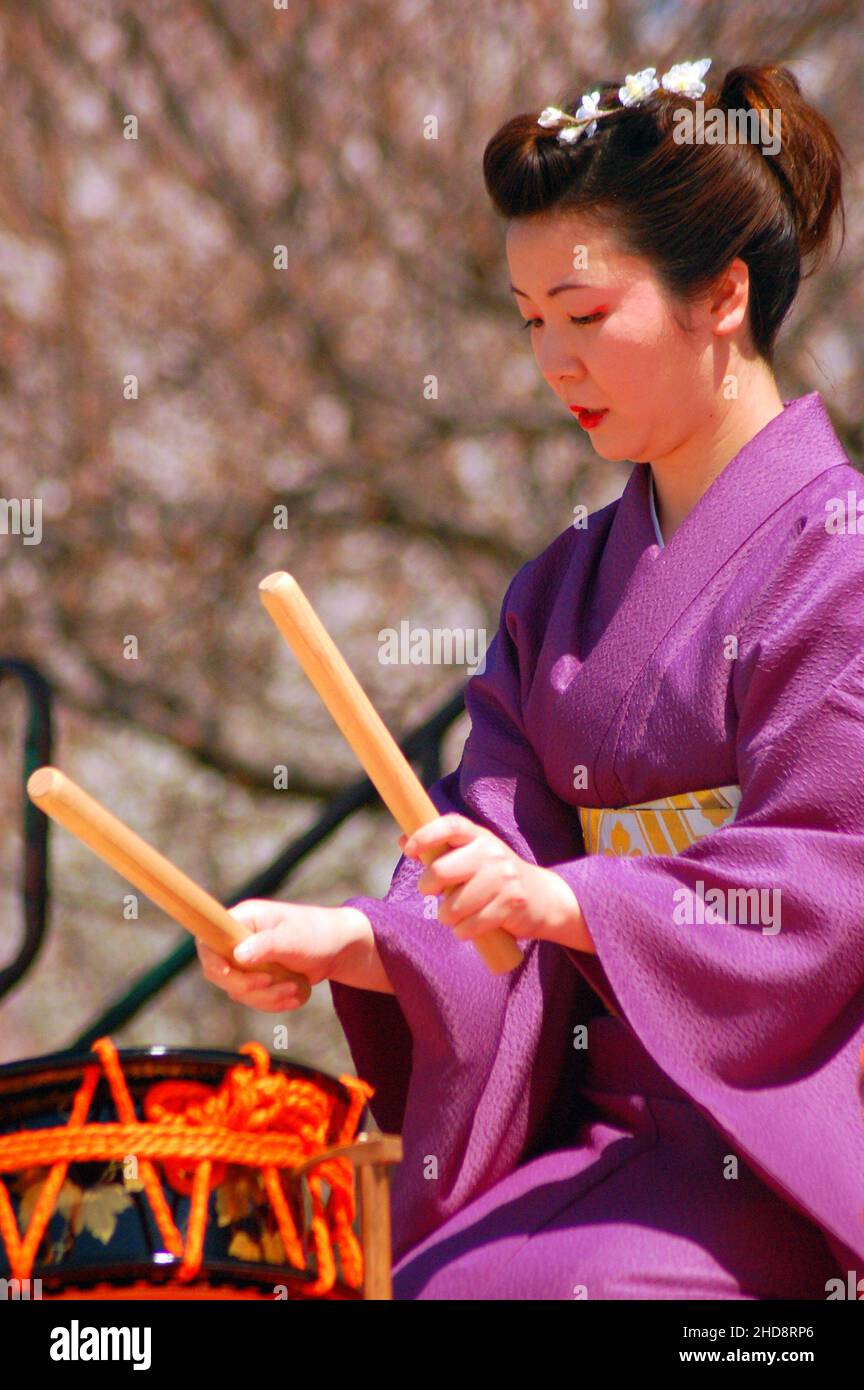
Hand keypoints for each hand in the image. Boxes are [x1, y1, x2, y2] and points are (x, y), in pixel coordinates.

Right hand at [195, 900, 387, 1012]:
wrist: (338, 949)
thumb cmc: (317, 933)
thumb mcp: (294, 937)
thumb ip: (266, 945)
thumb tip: (238, 955)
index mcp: (243, 920)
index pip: (209, 939)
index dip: (212, 959)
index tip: (231, 971)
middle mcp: (239, 940)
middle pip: (219, 972)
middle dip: (247, 984)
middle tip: (273, 982)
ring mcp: (247, 961)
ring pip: (238, 990)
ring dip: (267, 996)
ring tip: (296, 987)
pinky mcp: (257, 978)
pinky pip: (254, 999)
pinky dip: (274, 1002)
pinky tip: (297, 994)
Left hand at [400, 814, 591, 950]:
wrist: (544, 898)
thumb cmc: (496, 877)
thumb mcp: (472, 856)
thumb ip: (440, 849)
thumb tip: (401, 839)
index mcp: (478, 836)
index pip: (450, 825)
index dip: (426, 835)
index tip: (409, 851)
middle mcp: (491, 852)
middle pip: (442, 870)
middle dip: (428, 887)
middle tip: (431, 893)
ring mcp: (504, 877)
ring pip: (454, 906)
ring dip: (447, 917)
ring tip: (453, 916)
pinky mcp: (511, 903)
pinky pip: (471, 925)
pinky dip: (464, 932)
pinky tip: (469, 928)